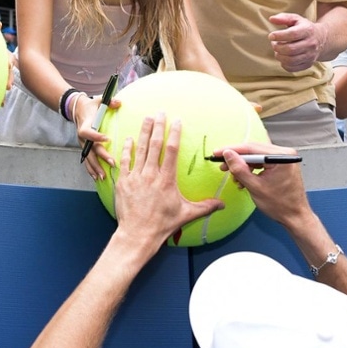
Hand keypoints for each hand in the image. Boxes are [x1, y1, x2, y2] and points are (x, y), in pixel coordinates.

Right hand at [74, 94, 120, 179]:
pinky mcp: (84, 149)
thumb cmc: (92, 106)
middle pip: (90, 149)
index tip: (107, 139)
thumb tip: (118, 102)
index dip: (96, 136)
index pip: (88, 132)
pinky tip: (97, 178)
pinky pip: (87, 161)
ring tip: (103, 177)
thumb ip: (109, 102)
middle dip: (101, 157)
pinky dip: (91, 170)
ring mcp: (83, 144)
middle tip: (112, 163)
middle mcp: (82, 137)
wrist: (78, 110)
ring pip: (88, 158)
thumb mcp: (99, 101)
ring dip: (95, 168)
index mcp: (85, 125)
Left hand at [112, 114, 223, 248]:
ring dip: (143, 132)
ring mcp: (136, 177)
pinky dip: (127, 149)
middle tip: (159, 112)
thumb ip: (205, 207)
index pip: (172, 150)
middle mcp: (151, 175)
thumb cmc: (162, 225)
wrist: (138, 234)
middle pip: (155, 145)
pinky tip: (129, 139)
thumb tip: (222, 204)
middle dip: (157, 126)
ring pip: (140, 149)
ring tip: (146, 118)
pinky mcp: (123, 182)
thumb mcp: (187, 215)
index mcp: (167, 180)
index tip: (176, 121)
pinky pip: (125, 161)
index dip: (174, 134)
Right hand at [216, 142, 309, 227]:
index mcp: (282, 156)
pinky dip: (251, 170)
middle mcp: (284, 153)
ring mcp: (283, 159)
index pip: (251, 148)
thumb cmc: (280, 205)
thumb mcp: (255, 187)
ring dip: (243, 166)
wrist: (295, 217)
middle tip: (222, 165)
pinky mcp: (281, 165)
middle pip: (253, 150)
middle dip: (236, 159)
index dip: (232, 150)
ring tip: (234, 177)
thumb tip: (227, 154)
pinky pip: (261, 162)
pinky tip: (243, 179)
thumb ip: (239, 169)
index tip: (217, 153)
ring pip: (256, 157)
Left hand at [268, 13, 327, 72]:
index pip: (292, 34)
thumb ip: (283, 17)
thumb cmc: (304, 28)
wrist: (321, 39)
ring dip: (279, 56)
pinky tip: (283, 57)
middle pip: (290, 49)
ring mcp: (310, 55)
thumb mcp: (296, 19)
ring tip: (277, 50)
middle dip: (277, 47)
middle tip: (274, 44)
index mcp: (308, 30)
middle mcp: (311, 44)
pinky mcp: (308, 64)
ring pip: (291, 60)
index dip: (279, 36)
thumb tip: (271, 19)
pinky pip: (292, 68)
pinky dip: (284, 64)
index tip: (271, 36)